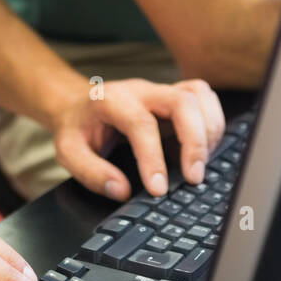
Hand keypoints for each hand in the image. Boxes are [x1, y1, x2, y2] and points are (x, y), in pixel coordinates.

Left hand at [51, 77, 224, 201]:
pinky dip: (212, 121)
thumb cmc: (76, 128)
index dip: (153, 158)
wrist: (78, 104)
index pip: (141, 124)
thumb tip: (121, 191)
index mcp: (111, 100)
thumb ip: (92, 172)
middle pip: (181, 101)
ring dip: (209, 129)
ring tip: (201, 163)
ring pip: (199, 95)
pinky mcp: (174, 95)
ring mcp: (160, 89)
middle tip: (194, 178)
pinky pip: (204, 97)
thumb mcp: (68, 152)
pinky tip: (204, 148)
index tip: (158, 189)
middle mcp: (140, 90)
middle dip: (195, 141)